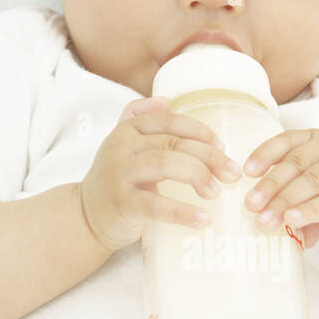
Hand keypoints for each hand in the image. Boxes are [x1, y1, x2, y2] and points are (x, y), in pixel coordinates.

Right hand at [80, 96, 243, 252]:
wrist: (85, 217)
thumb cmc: (113, 180)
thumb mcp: (122, 144)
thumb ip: (138, 117)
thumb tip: (165, 99)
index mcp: (128, 130)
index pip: (170, 121)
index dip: (200, 132)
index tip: (222, 146)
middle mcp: (122, 147)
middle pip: (173, 142)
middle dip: (209, 156)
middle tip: (232, 174)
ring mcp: (121, 174)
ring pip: (165, 164)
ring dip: (198, 176)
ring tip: (216, 192)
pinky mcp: (123, 204)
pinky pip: (156, 205)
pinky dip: (183, 212)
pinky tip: (203, 219)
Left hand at [240, 128, 318, 247]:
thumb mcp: (316, 188)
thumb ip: (294, 199)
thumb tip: (265, 221)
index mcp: (316, 139)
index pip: (286, 140)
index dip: (264, 154)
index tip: (246, 172)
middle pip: (295, 164)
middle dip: (270, 186)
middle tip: (250, 205)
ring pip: (310, 181)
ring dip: (285, 202)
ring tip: (265, 220)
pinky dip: (309, 211)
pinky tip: (292, 221)